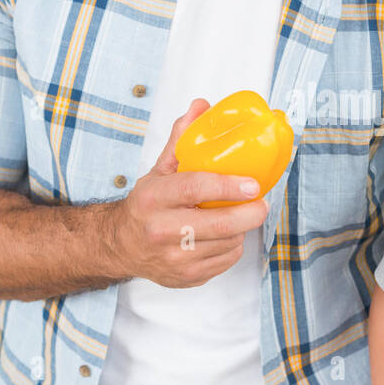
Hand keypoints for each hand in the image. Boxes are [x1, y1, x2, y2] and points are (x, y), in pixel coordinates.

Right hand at [107, 97, 269, 287]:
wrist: (121, 246)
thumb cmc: (146, 205)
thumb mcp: (159, 170)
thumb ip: (182, 139)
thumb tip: (201, 106)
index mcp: (154, 198)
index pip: (195, 189)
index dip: (228, 186)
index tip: (254, 184)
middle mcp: (161, 230)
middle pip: (218, 225)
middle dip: (249, 214)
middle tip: (261, 203)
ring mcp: (173, 259)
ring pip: (226, 243)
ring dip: (240, 229)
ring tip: (238, 216)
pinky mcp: (185, 278)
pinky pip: (225, 261)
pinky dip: (232, 246)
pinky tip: (225, 235)